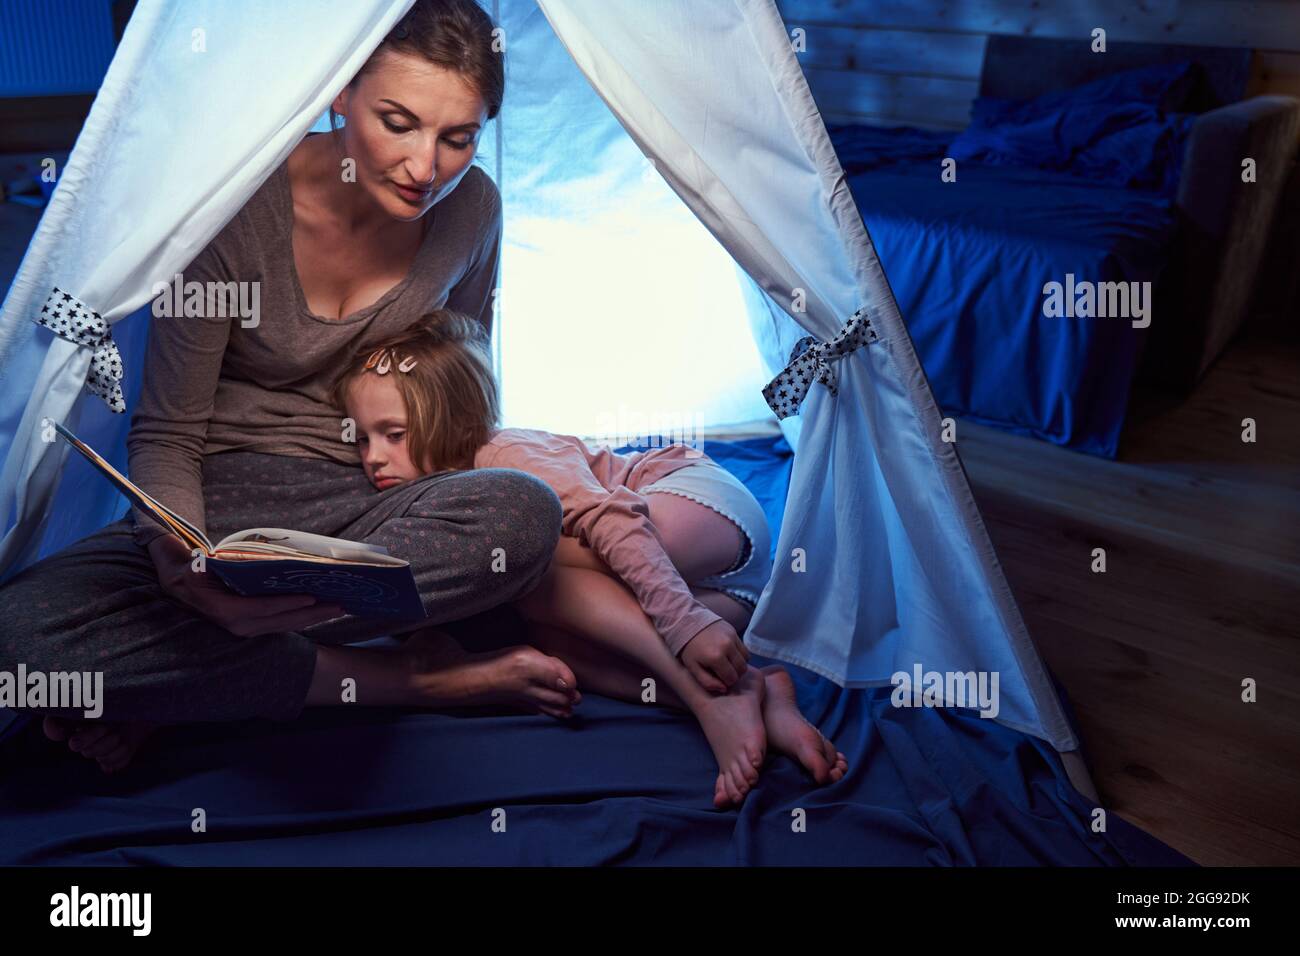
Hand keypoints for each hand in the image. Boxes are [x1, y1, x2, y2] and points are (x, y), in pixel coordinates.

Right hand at [148, 534, 344, 636]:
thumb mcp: (198, 563)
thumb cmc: (190, 569)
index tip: (311, 597)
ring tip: (339, 608)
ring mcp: (245, 628)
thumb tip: (227, 557)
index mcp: (224, 610)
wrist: (178, 583)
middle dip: (313, 614)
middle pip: (282, 621)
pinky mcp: (253, 626)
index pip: (262, 609)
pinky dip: (303, 618)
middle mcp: (237, 624)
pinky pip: (282, 624)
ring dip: (314, 618)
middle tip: (341, 604)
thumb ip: (210, 561)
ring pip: (285, 626)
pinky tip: (322, 610)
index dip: (287, 605)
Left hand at [680, 619, 749, 692]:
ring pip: (746, 658)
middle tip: (725, 673)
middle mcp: (727, 646)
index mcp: (715, 657)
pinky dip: (740, 654)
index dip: (727, 682)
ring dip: (739, 664)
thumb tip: (724, 688)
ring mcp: (732, 637)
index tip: (720, 678)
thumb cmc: (689, 649)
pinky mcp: (733, 631)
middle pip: (742, 669)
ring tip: (728, 664)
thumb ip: (707, 682)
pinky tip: (729, 654)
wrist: (687, 623)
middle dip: (735, 674)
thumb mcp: (692, 668)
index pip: (732, 678)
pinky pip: (744, 647)